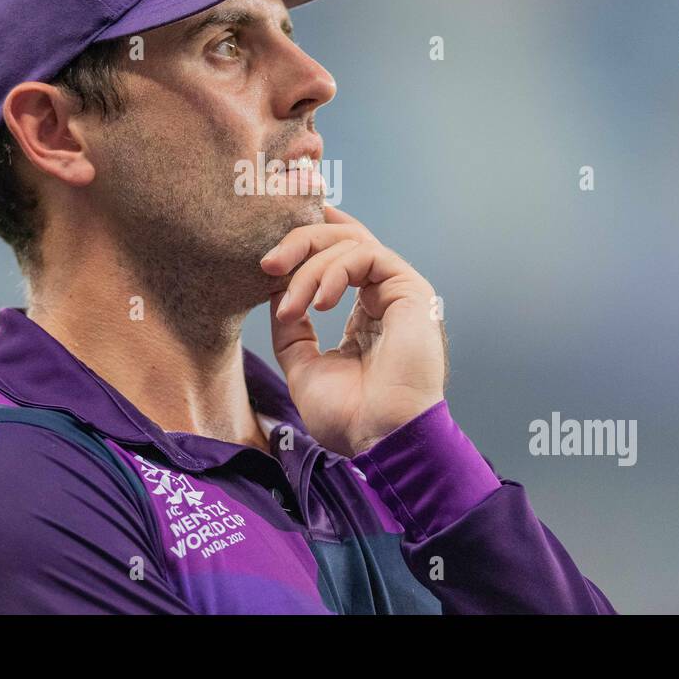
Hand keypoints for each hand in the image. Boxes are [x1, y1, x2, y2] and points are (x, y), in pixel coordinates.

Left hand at [260, 205, 447, 457]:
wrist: (380, 439)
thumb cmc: (348, 416)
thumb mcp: (302, 365)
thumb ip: (291, 327)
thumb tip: (275, 289)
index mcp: (364, 315)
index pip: (338, 258)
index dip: (308, 239)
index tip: (271, 246)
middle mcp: (383, 298)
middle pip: (341, 241)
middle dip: (299, 242)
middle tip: (267, 263)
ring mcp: (398, 292)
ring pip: (351, 243)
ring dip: (309, 267)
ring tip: (290, 305)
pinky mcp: (411, 290)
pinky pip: (367, 255)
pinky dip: (334, 271)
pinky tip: (319, 304)